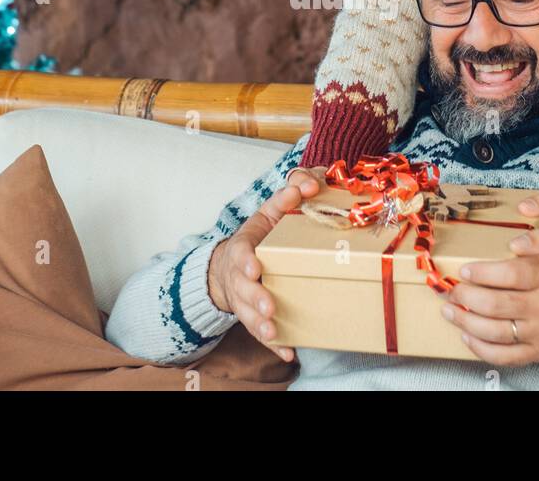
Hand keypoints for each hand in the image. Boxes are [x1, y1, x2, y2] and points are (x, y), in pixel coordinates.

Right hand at [207, 166, 325, 361]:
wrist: (233, 265)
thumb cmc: (260, 237)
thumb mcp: (269, 214)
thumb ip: (285, 198)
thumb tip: (305, 186)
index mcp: (243, 249)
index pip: (240, 253)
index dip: (246, 261)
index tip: (255, 268)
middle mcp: (241, 277)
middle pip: (244, 289)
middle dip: (255, 298)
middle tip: (270, 305)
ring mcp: (245, 300)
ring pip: (250, 315)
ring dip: (262, 325)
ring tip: (275, 332)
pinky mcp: (256, 317)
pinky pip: (263, 335)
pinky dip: (275, 345)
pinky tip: (288, 353)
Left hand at [440, 192, 538, 366]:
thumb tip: (514, 242)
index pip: (510, 275)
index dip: (482, 273)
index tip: (464, 270)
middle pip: (495, 304)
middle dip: (465, 297)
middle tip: (452, 290)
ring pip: (494, 332)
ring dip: (465, 322)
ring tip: (449, 311)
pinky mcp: (538, 353)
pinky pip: (504, 356)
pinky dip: (480, 349)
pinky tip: (467, 336)